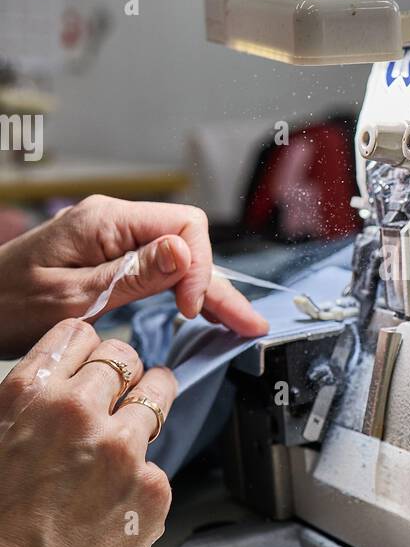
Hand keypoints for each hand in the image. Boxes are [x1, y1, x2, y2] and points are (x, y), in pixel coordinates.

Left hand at [0, 194, 268, 355]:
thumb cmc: (8, 305)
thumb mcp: (74, 297)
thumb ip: (133, 274)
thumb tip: (187, 253)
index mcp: (106, 221)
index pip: (184, 227)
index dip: (199, 268)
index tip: (190, 312)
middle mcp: (113, 222)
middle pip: (185, 245)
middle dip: (217, 284)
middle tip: (248, 325)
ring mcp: (109, 239)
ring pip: (174, 260)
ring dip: (205, 290)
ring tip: (238, 323)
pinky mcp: (104, 258)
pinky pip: (154, 268)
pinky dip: (179, 290)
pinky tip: (201, 311)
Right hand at [0, 319, 176, 546]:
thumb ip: (21, 408)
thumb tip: (42, 395)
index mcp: (29, 394)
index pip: (80, 333)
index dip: (86, 349)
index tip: (90, 360)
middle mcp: (79, 411)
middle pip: (124, 357)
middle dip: (121, 373)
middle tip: (117, 392)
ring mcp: (123, 448)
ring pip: (159, 393)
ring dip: (148, 405)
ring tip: (132, 429)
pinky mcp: (154, 488)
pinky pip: (158, 461)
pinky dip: (142, 475)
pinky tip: (116, 500)